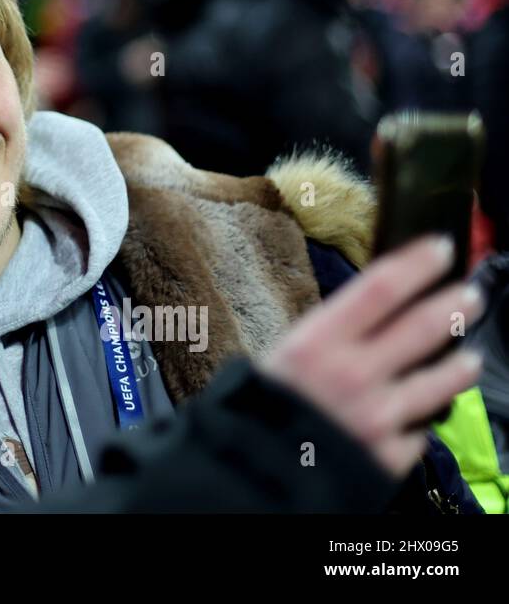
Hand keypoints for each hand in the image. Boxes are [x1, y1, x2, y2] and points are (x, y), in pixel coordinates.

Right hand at [259, 235, 484, 478]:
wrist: (252, 474)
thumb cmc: (256, 410)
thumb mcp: (280, 357)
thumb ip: (325, 339)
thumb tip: (366, 317)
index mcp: (317, 342)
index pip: (380, 288)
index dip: (416, 263)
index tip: (438, 248)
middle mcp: (354, 374)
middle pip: (422, 327)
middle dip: (453, 305)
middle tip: (469, 293)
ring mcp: (378, 416)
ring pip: (440, 381)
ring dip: (460, 364)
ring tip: (470, 356)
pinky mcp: (390, 454)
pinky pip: (419, 431)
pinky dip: (423, 419)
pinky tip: (427, 412)